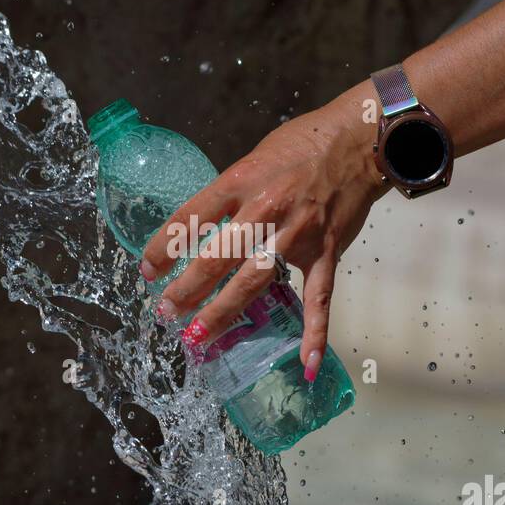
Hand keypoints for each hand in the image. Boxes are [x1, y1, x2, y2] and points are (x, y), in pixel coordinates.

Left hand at [139, 83, 388, 380]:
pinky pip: (318, 298)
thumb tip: (203, 228)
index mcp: (240, 181)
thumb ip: (230, 195)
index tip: (147, 271)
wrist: (358, 140)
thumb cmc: (301, 145)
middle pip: (217, 257)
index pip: (189, 217)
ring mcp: (297, 233)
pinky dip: (314, 333)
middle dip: (187, 289)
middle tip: (166, 312)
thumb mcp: (253, 160)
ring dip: (224, 312)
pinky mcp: (326, 251)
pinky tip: (305, 364)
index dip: (162, 247)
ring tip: (198, 336)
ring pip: (255, 281)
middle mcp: (265, 209)